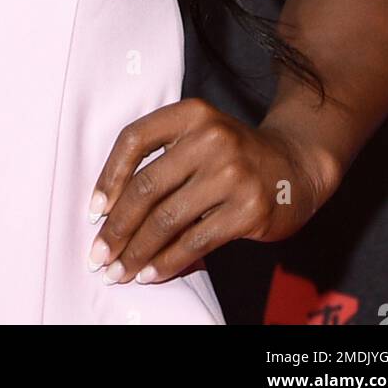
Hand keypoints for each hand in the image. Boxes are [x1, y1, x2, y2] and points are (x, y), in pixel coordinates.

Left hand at [86, 98, 330, 285]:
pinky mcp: (249, 210)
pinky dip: (167, 262)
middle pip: (147, 186)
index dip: (108, 177)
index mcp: (191, 113)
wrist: (294, 165)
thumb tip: (108, 210)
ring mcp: (233, 174)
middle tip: (98, 254)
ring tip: (119, 271)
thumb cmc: (230, 155)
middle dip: (117, 227)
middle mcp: (211, 138)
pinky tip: (150, 274)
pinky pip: (195, 242)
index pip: (134, 139)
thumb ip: (160, 158)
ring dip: (137, 251)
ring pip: (167, 219)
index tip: (93, 210)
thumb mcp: (198, 136)